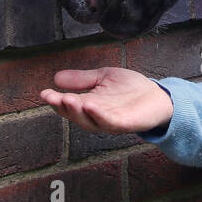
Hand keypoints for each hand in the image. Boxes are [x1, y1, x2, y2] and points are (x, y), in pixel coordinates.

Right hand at [39, 67, 174, 134]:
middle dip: (63, 107)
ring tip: (68, 100)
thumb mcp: (103, 78)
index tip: (44, 93)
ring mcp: (109, 121)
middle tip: (54, 97)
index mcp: (89, 104)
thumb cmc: (130, 88)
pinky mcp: (124, 124)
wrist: (157, 96)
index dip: (56, 100)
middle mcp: (96, 116)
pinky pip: (109, 122)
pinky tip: (91, 105)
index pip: (69, 104)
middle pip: (75, 115)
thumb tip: (56, 78)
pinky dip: (99, 115)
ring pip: (89, 121)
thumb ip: (82, 79)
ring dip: (78, 112)